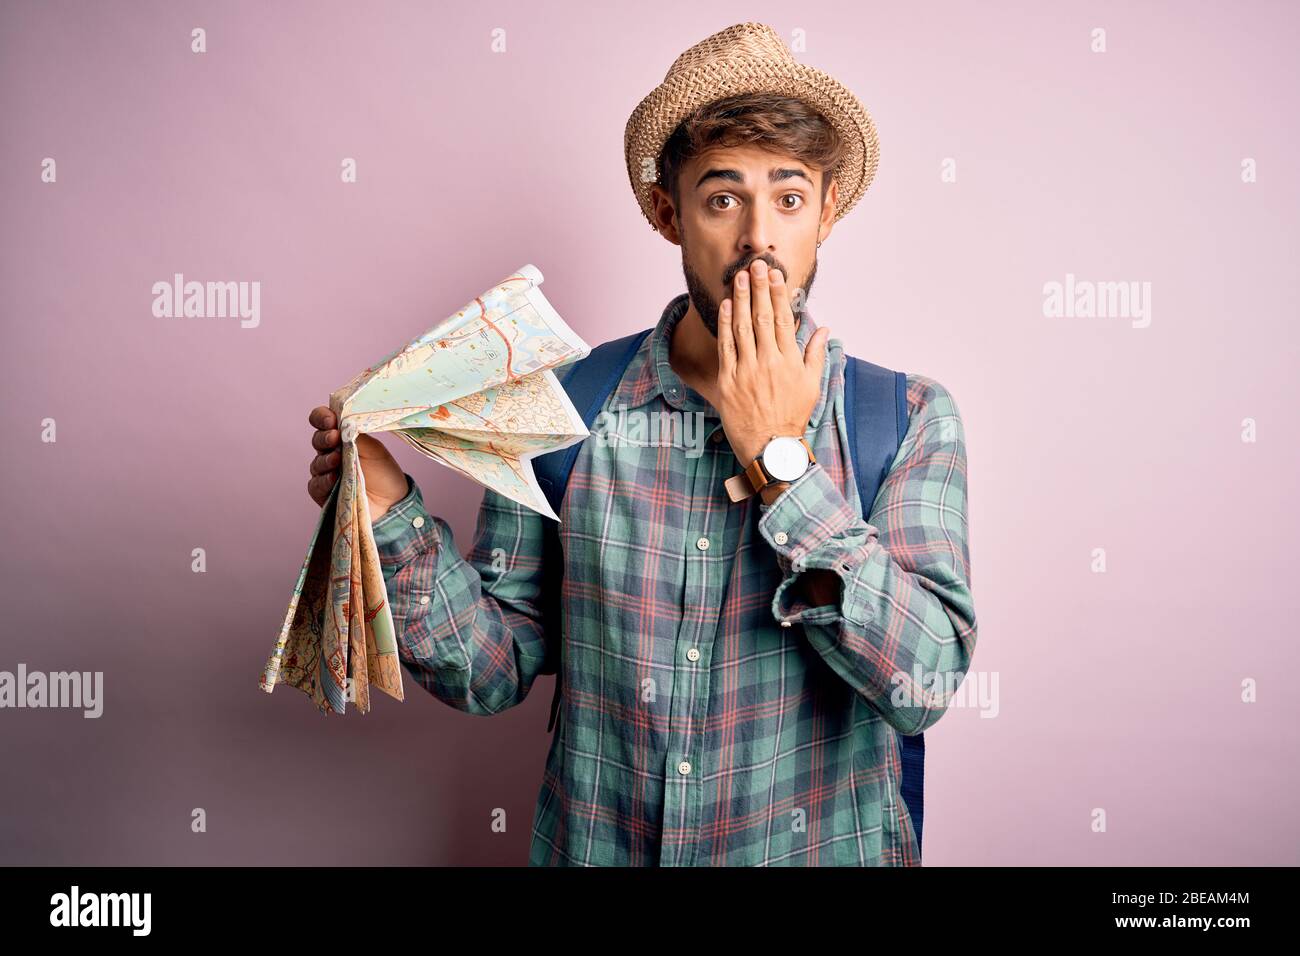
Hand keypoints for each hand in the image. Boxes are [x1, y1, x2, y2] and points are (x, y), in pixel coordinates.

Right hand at [307, 406, 408, 521]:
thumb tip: (342, 420)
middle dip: (324, 437)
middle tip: (335, 437)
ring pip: (316, 463)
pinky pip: (316, 485)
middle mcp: (330, 453)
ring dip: (325, 459)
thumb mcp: (373, 449)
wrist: (393, 503)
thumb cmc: (384, 473)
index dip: (322, 417)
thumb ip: (356, 434)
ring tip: (337, 459)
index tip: (331, 419)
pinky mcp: (324, 493)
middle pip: (317, 440)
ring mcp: (326, 473)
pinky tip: (333, 478)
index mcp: (342, 438)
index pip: (323, 422)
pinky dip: (323, 481)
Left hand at [716, 258, 830, 467]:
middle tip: (756, 265)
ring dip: (742, 300)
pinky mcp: (729, 382)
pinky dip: (726, 325)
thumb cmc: (792, 417)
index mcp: (790, 362)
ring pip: (743, 328)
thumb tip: (824, 329)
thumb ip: (816, 355)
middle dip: (760, 288)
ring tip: (740, 278)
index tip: (776, 275)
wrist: (771, 448)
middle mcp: (769, 363)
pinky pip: (726, 348)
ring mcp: (747, 371)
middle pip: (763, 318)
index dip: (779, 294)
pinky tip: (727, 306)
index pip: (784, 320)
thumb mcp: (812, 386)